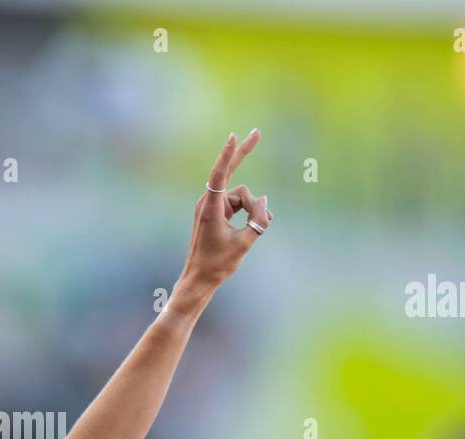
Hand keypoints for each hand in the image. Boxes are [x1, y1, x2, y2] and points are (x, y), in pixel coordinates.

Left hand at [179, 128, 270, 292]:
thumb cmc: (218, 264)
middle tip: (257, 132)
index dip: (228, 156)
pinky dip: (248, 212)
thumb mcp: (244, 242)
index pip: (219, 176)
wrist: (199, 279)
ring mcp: (212, 208)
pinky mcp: (216, 214)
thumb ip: (258, 220)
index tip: (233, 137)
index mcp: (211, 209)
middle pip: (231, 176)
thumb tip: (265, 200)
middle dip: (243, 155)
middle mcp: (208, 204)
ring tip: (259, 227)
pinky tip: (260, 221)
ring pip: (240, 197)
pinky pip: (236, 204)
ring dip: (252, 209)